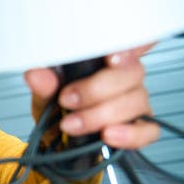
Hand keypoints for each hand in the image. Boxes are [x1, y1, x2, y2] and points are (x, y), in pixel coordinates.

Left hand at [24, 43, 158, 149]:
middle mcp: (125, 78)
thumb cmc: (58, 109)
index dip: (131, 46)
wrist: (58, 140)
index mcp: (105, 61)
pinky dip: (129, 134)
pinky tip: (107, 135)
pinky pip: (148, 130)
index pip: (132, 43)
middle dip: (96, 89)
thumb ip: (44, 85)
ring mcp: (136, 102)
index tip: (111, 57)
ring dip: (100, 115)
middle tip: (66, 100)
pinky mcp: (140, 127)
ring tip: (71, 124)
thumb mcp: (45, 96)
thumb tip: (35, 75)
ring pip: (135, 101)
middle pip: (131, 73)